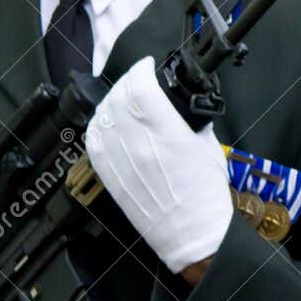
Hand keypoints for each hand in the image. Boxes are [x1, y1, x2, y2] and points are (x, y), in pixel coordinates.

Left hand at [84, 56, 231, 274]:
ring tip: (125, 98)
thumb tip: (173, 101)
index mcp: (167, 134)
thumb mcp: (207, 144)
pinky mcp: (108, 174)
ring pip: (102, 113)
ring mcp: (119, 159)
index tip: (149, 67)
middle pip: (119, 95)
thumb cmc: (203, 195)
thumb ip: (188, 117)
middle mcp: (138, 144)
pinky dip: (99, 123)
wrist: (191, 233)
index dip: (142, 69)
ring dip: (112, 99)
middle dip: (129, 80)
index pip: (141, 86)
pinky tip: (110, 121)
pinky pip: (92, 138)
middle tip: (140, 80)